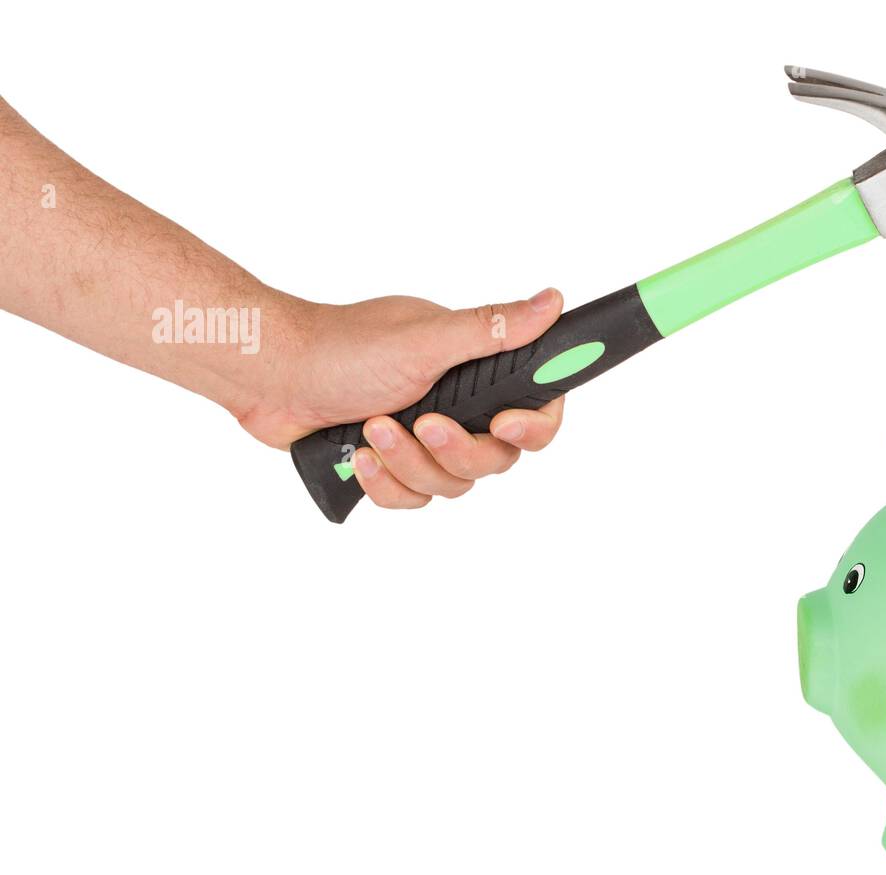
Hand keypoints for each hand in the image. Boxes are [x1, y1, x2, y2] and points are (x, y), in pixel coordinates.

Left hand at [242, 288, 565, 508]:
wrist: (271, 378)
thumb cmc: (341, 349)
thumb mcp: (425, 339)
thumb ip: (491, 330)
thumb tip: (550, 302)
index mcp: (474, 369)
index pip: (535, 405)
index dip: (534, 424)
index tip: (505, 423)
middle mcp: (456, 404)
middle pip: (494, 459)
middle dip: (455, 450)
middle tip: (423, 423)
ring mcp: (423, 438)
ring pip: (450, 485)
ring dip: (410, 463)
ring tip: (372, 429)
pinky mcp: (392, 465)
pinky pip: (411, 498)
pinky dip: (385, 482)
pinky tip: (359, 457)